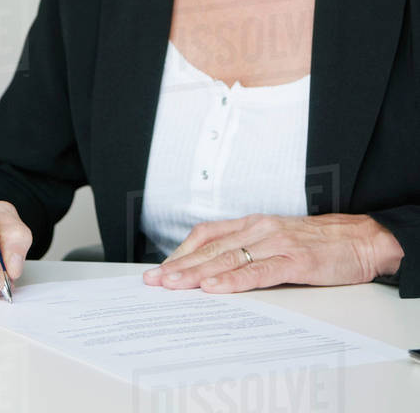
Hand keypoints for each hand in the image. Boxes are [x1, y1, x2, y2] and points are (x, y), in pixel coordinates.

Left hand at [143, 213, 403, 293]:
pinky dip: (234, 281)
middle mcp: (260, 229)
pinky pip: (259, 272)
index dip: (182, 252)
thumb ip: (248, 251)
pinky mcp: (295, 260)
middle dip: (181, 266)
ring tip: (175, 285)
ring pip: (229, 258)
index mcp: (253, 224)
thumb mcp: (275, 241)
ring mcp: (276, 243)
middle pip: (211, 248)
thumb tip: (214, 271)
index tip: (161, 269)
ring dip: (198, 274)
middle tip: (155, 281)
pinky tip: (216, 289)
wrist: (359, 239)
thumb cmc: (316, 243)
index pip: (207, 235)